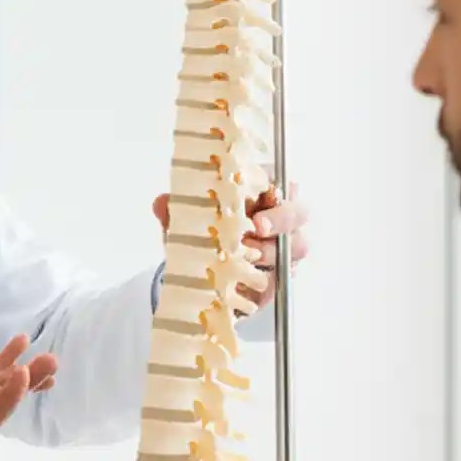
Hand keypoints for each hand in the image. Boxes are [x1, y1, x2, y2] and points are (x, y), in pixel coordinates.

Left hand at [152, 182, 309, 310]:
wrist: (204, 274)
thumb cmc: (204, 236)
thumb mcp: (185, 223)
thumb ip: (175, 212)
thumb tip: (160, 203)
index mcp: (260, 194)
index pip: (281, 181)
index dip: (276, 186)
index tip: (263, 194)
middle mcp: (281, 217)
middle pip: (300, 210)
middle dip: (282, 217)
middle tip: (257, 226)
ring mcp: (287, 246)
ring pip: (299, 244)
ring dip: (274, 249)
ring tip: (248, 256)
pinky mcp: (284, 274)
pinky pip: (288, 274)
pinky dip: (271, 276)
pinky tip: (251, 279)